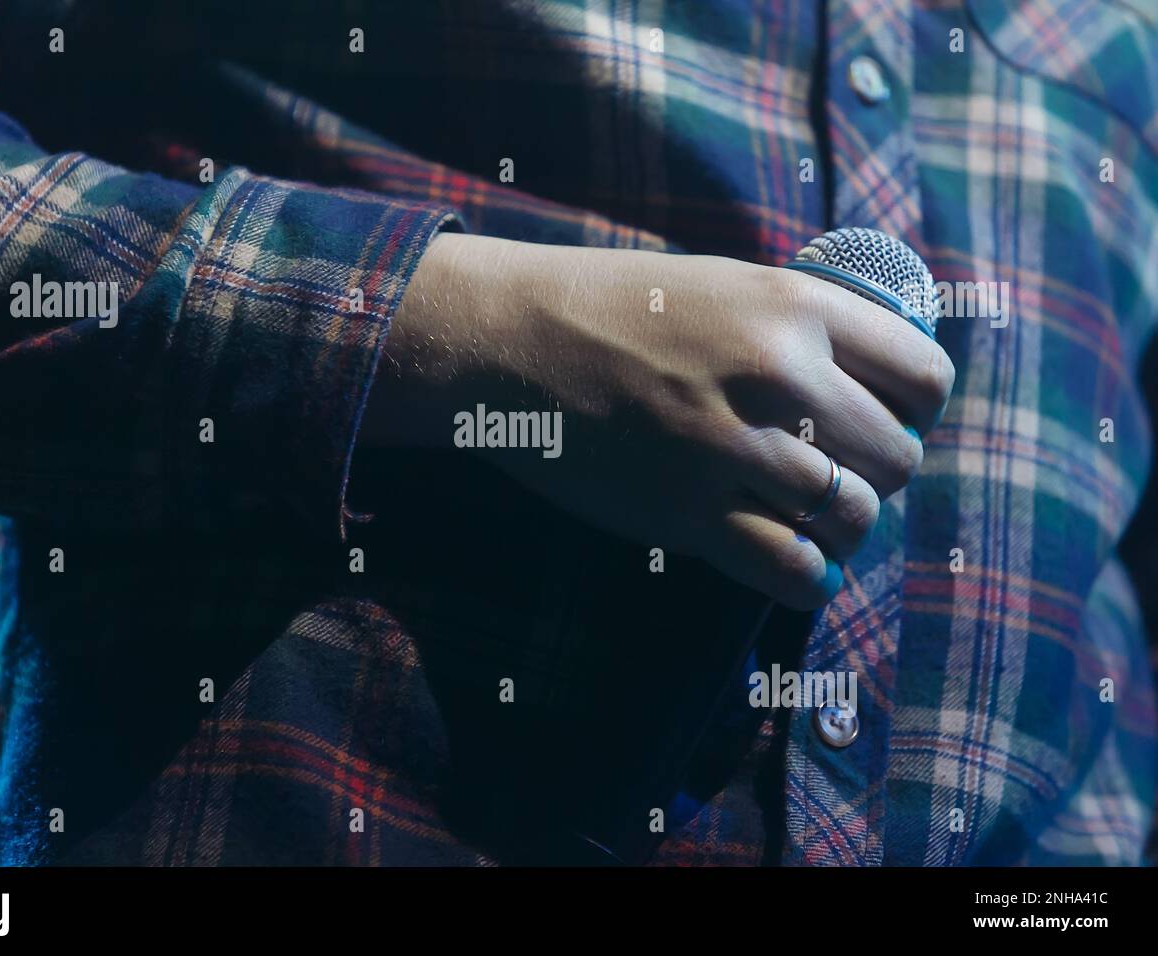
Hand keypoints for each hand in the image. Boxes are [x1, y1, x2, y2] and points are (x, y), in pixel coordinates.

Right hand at [360, 232, 953, 608]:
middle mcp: (778, 375)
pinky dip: (808, 579)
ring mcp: (733, 449)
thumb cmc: (615, 307)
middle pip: (896, 459)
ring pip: (855, 519)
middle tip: (833, 475)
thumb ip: (803, 324)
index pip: (926, 378)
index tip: (886, 423)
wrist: (510, 340)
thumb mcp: (724, 284)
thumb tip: (872, 384)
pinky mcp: (689, 513)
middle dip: (874, 475)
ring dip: (840, 529)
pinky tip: (790, 563)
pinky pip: (797, 573)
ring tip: (806, 519)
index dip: (918, 411)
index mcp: (794, 306)